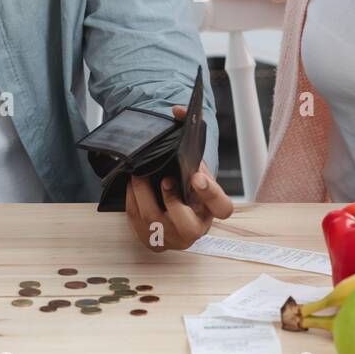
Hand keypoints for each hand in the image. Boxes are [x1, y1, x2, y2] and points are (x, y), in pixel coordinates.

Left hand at [124, 104, 232, 250]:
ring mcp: (174, 239)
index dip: (210, 194)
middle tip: (165, 180)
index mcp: (213, 209)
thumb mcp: (193, 160)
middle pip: (189, 226)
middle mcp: (197, 228)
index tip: (195, 176)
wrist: (172, 199)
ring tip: (138, 176)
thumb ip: (189, 133)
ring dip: (144, 196)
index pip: (222, 208)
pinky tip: (132, 187)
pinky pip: (139, 225)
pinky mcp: (154, 243)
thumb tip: (177, 110)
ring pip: (157, 223)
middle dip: (173, 201)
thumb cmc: (185, 179)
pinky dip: (133, 203)